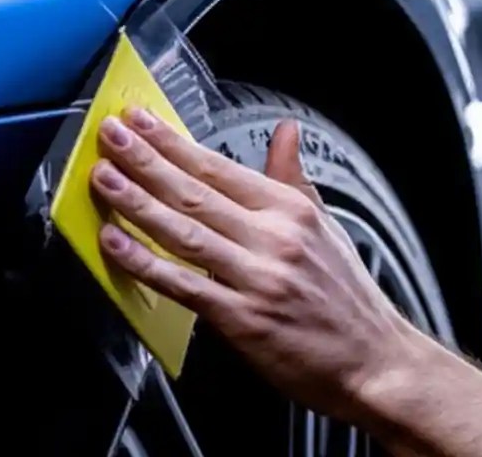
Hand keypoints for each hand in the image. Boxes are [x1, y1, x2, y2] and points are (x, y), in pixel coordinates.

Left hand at [89, 107, 418, 422]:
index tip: (141, 120)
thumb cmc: (348, 299)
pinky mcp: (242, 319)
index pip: (219, 166)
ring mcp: (257, 278)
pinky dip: (146, 263)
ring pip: (185, 231)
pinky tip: (117, 244)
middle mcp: (274, 238)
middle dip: (145, 160)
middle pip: (195, 191)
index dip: (174, 142)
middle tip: (111, 136)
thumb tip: (285, 132)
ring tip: (105, 178)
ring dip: (137, 202)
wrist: (376, 362)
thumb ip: (293, 176)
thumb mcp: (326, 225)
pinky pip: (184, 285)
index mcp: (291, 211)